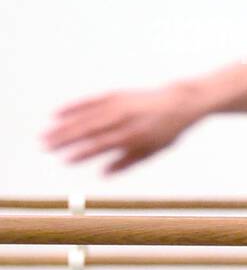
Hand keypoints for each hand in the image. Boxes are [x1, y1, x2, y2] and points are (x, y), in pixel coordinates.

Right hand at [42, 84, 197, 174]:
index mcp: (133, 135)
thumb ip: (127, 162)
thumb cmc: (165, 131)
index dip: (82, 153)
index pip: (102, 145)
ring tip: (44, 135)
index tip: (64, 160)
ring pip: (85, 116)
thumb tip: (101, 174)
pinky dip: (73, 107)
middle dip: (65, 138)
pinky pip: (90, 101)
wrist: (180, 102)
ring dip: (63, 125)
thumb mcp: (151, 150)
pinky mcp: (116, 94)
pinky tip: (56, 114)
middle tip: (44, 147)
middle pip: (88, 129)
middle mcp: (124, 119)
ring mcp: (119, 104)